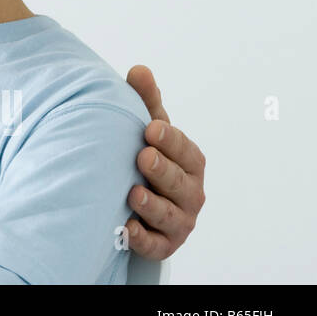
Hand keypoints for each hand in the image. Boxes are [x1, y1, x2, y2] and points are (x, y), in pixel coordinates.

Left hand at [124, 65, 205, 259]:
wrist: (141, 201)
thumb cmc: (149, 156)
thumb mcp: (149, 129)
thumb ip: (145, 102)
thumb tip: (139, 70)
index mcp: (190, 162)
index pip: (186, 150)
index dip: (171, 140)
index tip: (151, 128)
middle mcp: (190, 193)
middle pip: (180, 183)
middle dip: (163, 170)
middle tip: (143, 156)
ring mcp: (179, 221)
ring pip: (169, 216)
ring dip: (152, 205)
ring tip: (132, 192)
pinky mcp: (164, 245)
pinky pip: (155, 245)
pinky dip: (142, 238)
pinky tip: (126, 228)